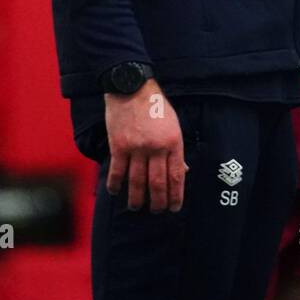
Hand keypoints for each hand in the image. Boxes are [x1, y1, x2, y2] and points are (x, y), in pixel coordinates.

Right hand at [104, 80, 187, 212]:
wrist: (132, 88)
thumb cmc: (155, 105)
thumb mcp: (174, 124)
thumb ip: (176, 149)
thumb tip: (183, 171)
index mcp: (173, 142)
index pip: (176, 175)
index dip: (176, 195)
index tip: (175, 207)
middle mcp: (156, 147)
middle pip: (157, 182)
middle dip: (158, 201)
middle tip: (157, 211)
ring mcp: (136, 148)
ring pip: (137, 181)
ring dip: (137, 198)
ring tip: (137, 207)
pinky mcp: (118, 146)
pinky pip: (117, 171)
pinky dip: (116, 184)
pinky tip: (116, 192)